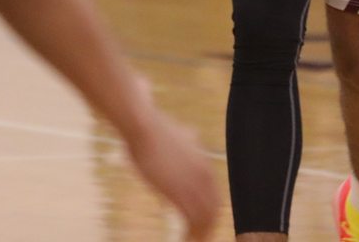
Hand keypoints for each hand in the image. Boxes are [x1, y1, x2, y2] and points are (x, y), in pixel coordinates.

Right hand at [122, 112, 218, 241]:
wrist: (144, 127)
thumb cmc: (153, 129)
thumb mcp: (180, 135)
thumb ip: (188, 142)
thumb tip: (190, 137)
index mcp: (204, 164)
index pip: (214, 195)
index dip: (209, 211)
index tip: (202, 221)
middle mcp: (204, 176)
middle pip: (213, 209)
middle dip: (208, 226)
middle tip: (199, 236)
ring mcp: (193, 185)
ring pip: (206, 218)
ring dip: (200, 233)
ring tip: (190, 240)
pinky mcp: (180, 193)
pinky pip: (193, 221)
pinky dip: (191, 234)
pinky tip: (184, 240)